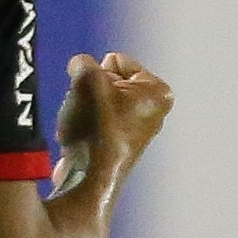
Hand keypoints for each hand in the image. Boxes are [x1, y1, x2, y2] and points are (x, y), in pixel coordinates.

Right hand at [52, 52, 171, 193]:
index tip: (94, 94)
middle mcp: (153, 111)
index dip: (96, 73)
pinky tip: (79, 139)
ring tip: (82, 126)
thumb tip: (79, 65)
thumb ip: (83, 63)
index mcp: (158, 92)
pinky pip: (92, 123)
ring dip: (83, 108)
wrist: (89, 176)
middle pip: (107, 81)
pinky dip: (82, 126)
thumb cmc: (98, 129)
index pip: (115, 60)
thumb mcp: (87, 80)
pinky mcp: (116, 146)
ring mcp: (136, 131)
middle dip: (90, 91)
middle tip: (87, 111)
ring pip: (96, 102)